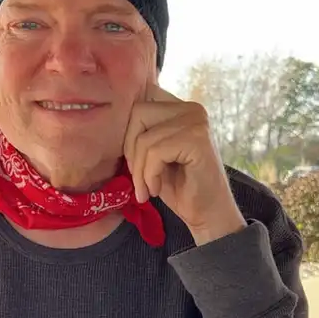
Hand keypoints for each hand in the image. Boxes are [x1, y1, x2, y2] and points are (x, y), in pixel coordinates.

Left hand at [124, 84, 245, 243]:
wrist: (206, 214)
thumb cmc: (179, 187)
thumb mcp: (153, 156)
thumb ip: (141, 134)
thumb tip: (112, 122)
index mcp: (179, 108)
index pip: (139, 103)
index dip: (129, 132)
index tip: (134, 161)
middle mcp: (190, 108)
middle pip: (137, 113)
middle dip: (131, 151)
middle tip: (138, 178)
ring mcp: (196, 121)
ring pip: (144, 138)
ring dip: (140, 171)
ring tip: (148, 189)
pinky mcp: (197, 139)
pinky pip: (155, 152)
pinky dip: (150, 175)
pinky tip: (157, 189)